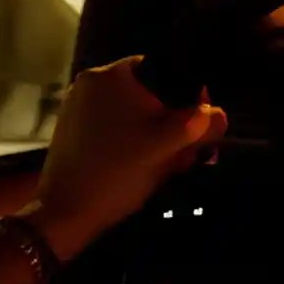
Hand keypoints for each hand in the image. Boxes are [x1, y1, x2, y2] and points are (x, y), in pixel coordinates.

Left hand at [23, 56, 226, 259]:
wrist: (66, 214)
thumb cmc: (120, 170)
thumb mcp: (172, 144)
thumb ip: (203, 122)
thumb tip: (216, 113)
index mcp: (112, 75)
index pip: (166, 70)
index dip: (190, 95)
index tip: (199, 124)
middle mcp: (91, 83)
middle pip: (151, 94)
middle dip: (173, 120)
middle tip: (186, 152)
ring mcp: (78, 107)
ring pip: (134, 113)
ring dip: (156, 135)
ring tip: (168, 164)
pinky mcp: (73, 131)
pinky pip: (115, 126)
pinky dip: (133, 142)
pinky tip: (142, 166)